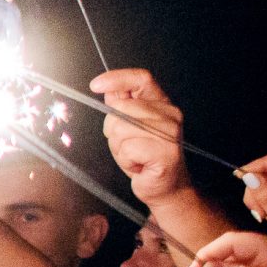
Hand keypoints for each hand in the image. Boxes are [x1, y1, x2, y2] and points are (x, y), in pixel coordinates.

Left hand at [90, 69, 189, 205]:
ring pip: (120, 129)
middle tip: (128, 146)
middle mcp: (170, 114)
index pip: (141, 79)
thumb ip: (122, 108)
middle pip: (121, 108)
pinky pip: (128, 148)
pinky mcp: (166, 152)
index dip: (117, 79)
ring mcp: (170, 133)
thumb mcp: (130, 128)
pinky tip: (139, 166)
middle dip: (112, 130)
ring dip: (119, 148)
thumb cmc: (145, 158)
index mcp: (162, 104)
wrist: (167, 188)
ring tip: (135, 157)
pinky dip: (126, 160)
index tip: (95, 85)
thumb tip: (106, 89)